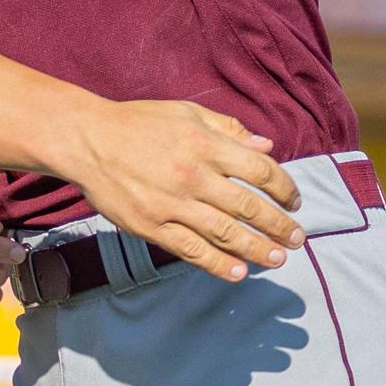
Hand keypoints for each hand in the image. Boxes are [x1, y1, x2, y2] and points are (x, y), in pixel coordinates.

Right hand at [64, 99, 304, 282]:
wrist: (87, 140)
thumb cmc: (138, 123)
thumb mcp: (186, 113)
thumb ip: (228, 129)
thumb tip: (266, 147)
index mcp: (205, 144)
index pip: (260, 170)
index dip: (284, 188)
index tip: (295, 201)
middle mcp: (193, 175)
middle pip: (248, 206)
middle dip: (279, 225)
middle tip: (297, 238)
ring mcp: (172, 204)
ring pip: (225, 233)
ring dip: (258, 249)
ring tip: (278, 259)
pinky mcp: (151, 225)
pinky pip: (191, 249)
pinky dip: (218, 264)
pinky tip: (239, 272)